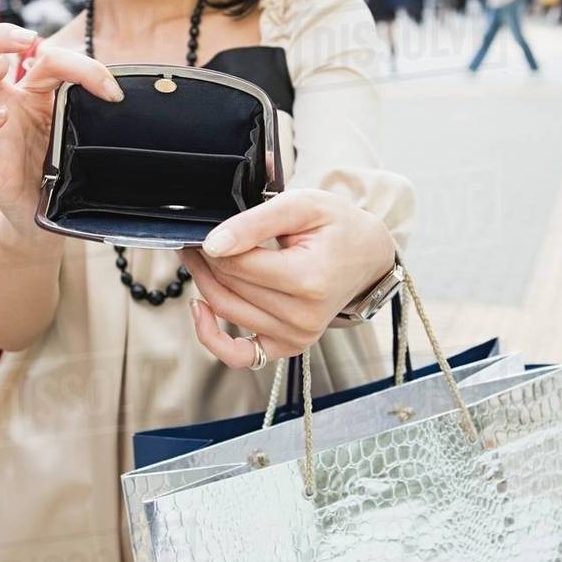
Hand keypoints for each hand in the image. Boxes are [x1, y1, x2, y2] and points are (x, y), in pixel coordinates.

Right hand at [0, 23, 124, 238]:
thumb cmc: (60, 161)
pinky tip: (0, 120)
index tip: (99, 79)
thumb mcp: (76, 120)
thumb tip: (112, 90)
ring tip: (1, 68)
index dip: (59, 53)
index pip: (27, 55)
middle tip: (22, 41)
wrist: (54, 211)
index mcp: (20, 90)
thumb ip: (88, 100)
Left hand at [179, 188, 395, 369]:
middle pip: (229, 286)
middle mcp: (303, 316)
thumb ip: (255, 223)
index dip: (211, 244)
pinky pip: (239, 355)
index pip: (237, 264)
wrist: (366, 255)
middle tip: (195, 238)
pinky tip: (201, 308)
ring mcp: (296, 336)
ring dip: (204, 284)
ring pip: (227, 311)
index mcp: (308, 280)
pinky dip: (212, 336)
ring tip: (198, 258)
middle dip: (206, 260)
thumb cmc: (336, 226)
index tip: (200, 229)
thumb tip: (214, 245)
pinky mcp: (288, 346)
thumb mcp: (301, 206)